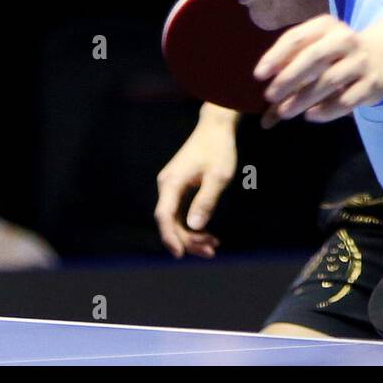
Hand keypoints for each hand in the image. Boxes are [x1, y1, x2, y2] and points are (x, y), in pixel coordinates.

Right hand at [153, 104, 238, 258]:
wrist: (216, 128)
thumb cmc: (218, 149)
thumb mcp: (218, 176)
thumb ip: (206, 201)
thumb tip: (194, 227)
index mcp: (172, 182)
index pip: (164, 216)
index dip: (170, 237)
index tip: (180, 254)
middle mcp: (167, 185)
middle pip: (170, 222)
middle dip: (188, 240)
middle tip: (211, 251)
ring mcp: (172, 186)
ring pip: (175, 219)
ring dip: (192, 235)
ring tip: (213, 245)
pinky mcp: (179, 187)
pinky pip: (180, 212)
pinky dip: (192, 225)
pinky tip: (207, 234)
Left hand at [256, 15, 382, 123]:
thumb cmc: (339, 51)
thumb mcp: (319, 46)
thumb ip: (293, 65)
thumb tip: (266, 100)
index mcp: (327, 25)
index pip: (297, 37)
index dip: (276, 55)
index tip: (259, 74)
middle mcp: (345, 40)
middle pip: (313, 57)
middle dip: (289, 78)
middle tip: (270, 95)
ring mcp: (361, 62)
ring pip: (329, 80)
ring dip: (304, 98)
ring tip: (285, 111)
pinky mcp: (372, 84)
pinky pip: (346, 100)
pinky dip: (326, 110)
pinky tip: (311, 116)